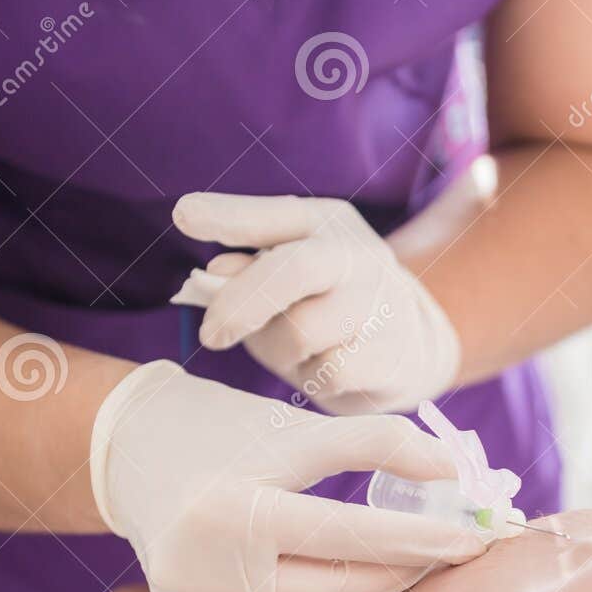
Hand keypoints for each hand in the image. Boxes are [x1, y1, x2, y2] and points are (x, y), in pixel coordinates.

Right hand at [90, 360, 485, 591]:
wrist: (128, 447)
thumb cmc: (224, 427)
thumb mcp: (298, 426)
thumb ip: (379, 444)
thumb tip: (456, 471)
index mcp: (227, 508)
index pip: (346, 536)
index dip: (418, 539)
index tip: (475, 537)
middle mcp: (203, 567)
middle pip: (333, 589)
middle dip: (403, 572)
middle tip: (455, 553)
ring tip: (415, 564)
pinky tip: (361, 582)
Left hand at [171, 193, 460, 413]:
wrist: (408, 343)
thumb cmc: (327, 301)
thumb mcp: (288, 271)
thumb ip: (249, 264)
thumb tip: (215, 270)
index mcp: (327, 223)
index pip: (273, 215)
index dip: (227, 216)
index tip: (182, 216)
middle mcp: (357, 255)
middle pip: (292, 270)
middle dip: (242, 302)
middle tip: (210, 334)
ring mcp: (379, 304)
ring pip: (302, 331)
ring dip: (278, 349)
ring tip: (289, 348)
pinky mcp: (388, 355)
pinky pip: (328, 372)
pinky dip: (311, 376)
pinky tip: (319, 369)